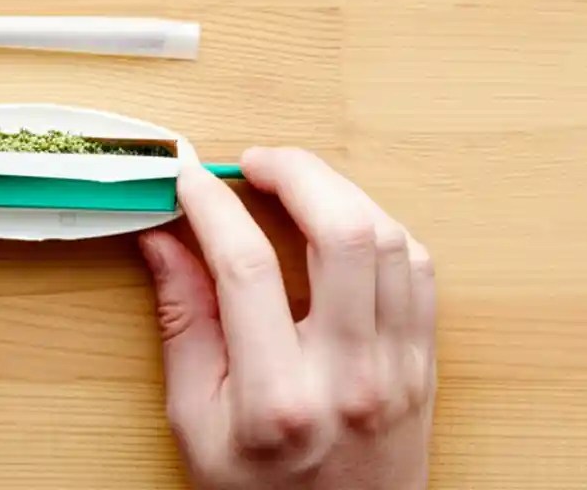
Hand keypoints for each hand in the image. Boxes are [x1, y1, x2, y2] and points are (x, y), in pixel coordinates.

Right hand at [140, 147, 435, 489]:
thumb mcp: (194, 423)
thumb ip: (181, 325)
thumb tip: (163, 241)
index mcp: (278, 397)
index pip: (247, 266)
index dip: (212, 204)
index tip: (190, 176)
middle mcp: (350, 375)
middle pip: (344, 232)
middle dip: (296, 172)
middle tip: (254, 163)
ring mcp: (399, 368)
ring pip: (391, 239)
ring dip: (340, 193)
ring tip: (294, 187)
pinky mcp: (424, 363)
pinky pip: (419, 267)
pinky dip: (380, 227)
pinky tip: (342, 225)